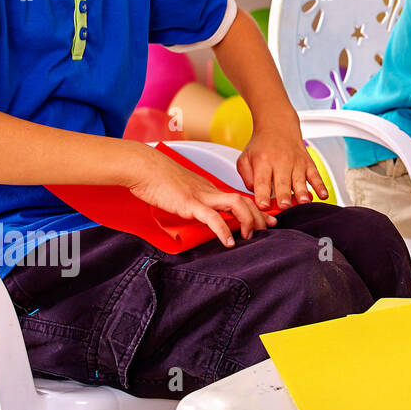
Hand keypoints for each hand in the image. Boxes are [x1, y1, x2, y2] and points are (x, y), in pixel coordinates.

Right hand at [125, 144, 271, 246]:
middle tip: (267, 230)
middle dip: (259, 216)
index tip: (267, 220)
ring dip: (247, 220)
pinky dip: (223, 230)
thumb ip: (192, 203)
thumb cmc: (157, 180)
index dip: (256, 209)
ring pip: (236, 204)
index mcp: (209, 190)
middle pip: (244, 200)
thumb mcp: (181, 193)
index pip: (239, 198)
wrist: (143, 167)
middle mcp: (210, 191)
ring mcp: (201, 196)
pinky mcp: (189, 203)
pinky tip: (228, 242)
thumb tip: (198, 217)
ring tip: (249, 237)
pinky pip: (212, 217)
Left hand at [237, 122, 328, 210]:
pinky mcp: (308, 163)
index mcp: (262, 162)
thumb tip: (259, 196)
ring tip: (303, 202)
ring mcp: (296, 163)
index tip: (263, 206)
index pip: (261, 181)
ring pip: (300, 180)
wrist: (277, 126)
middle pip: (282, 182)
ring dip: (302, 192)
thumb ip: (247, 180)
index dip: (262, 195)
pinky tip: (323, 195)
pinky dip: (320, 186)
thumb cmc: (261, 146)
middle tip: (284, 206)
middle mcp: (280, 162)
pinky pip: (316, 176)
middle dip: (284, 195)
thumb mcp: (244, 160)